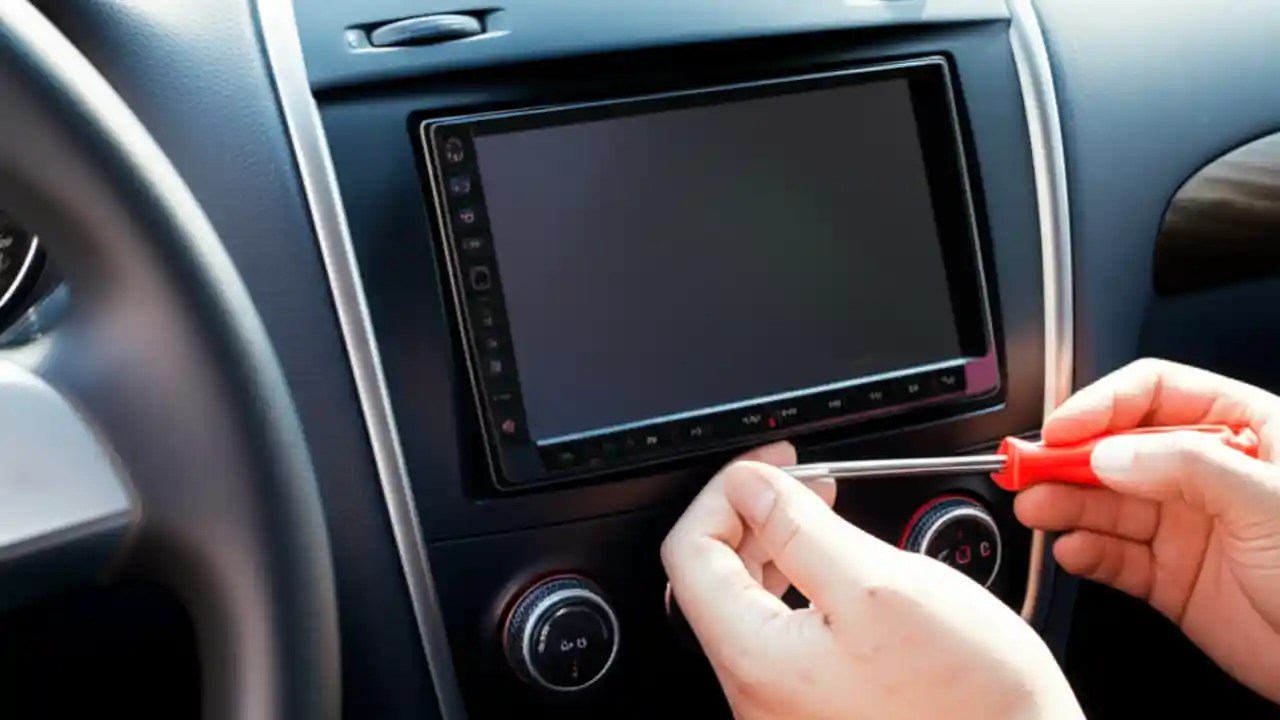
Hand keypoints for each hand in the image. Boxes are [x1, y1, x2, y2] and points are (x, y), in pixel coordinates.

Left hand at [661, 442, 1079, 719]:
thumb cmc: (969, 697)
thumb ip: (799, 529)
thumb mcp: (880, 584)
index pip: (689, 554)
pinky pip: (780, 632)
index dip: (724, 493)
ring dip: (774, 543)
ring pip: (746, 603)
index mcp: (756, 660)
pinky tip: (834, 564)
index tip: (767, 466)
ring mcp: (783, 704)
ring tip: (818, 509)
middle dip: (750, 513)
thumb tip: (747, 485)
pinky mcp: (814, 707)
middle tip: (800, 478)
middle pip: (712, 579)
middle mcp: (756, 692)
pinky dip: (797, 582)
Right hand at [1016, 359, 1279, 701]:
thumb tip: (1109, 454)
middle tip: (1027, 468)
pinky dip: (1087, 553)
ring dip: (1067, 505)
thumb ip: (1183, 467)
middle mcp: (1210, 472)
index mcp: (1247, 429)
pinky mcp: (1172, 577)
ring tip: (1039, 510)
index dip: (1103, 404)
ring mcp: (1188, 525)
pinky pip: (1116, 557)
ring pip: (1109, 503)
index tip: (1062, 427)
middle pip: (1120, 447)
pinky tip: (1075, 550)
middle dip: (1069, 458)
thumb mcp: (1267, 499)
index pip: (1157, 393)